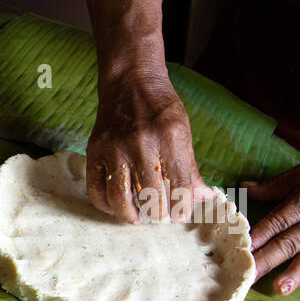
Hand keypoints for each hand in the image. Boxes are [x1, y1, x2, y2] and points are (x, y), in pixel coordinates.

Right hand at [87, 70, 212, 222]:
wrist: (129, 82)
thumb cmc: (160, 108)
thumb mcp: (182, 131)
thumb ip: (190, 167)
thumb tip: (204, 197)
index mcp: (169, 136)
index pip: (179, 183)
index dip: (181, 205)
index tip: (180, 216)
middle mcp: (141, 143)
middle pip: (150, 194)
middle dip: (157, 212)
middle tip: (159, 216)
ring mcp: (114, 148)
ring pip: (120, 197)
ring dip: (130, 214)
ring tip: (138, 218)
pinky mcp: (95, 151)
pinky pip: (96, 188)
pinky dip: (105, 205)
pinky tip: (115, 207)